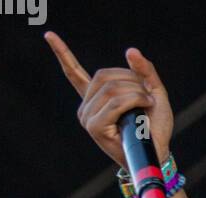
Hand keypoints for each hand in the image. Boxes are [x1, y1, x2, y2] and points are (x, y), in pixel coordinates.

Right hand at [45, 32, 173, 168]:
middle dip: (132, 81)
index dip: (62, 53)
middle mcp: (86, 106)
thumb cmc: (155, 127)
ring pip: (111, 89)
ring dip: (136, 92)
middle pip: (104, 77)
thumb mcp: (154, 93)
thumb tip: (130, 50)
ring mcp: (88, 117)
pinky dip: (134, 100)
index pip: (74, 73)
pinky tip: (146, 104)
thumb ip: (144, 72)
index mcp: (94, 98)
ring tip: (148, 104)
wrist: (157, 154)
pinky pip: (114, 103)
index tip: (48, 34)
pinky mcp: (94, 126)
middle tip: (148, 96)